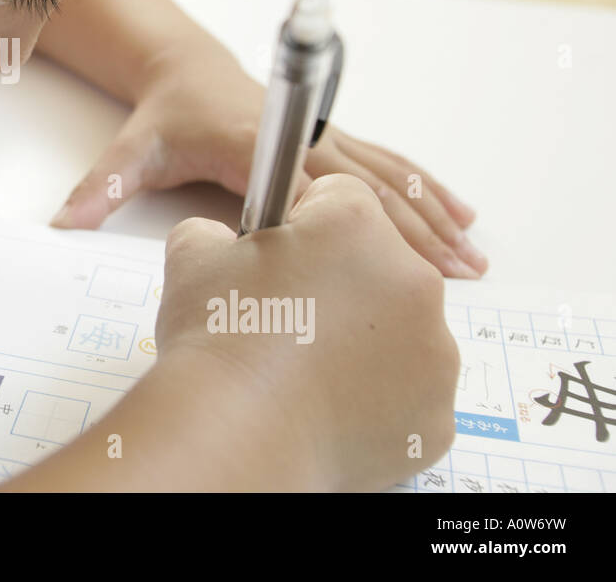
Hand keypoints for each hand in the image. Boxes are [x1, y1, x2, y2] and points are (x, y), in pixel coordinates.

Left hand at [49, 45, 486, 277]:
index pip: (306, 185)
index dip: (345, 219)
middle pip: (362, 186)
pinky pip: (386, 163)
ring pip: (385, 176)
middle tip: (450, 272)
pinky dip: (423, 188)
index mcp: (253, 141)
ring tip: (471, 252)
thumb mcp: (131, 148)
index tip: (383, 256)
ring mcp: (322, 136)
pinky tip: (458, 212)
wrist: (183, 69)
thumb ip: (100, 185)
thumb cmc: (163, 114)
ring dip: (429, 212)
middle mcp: (297, 136)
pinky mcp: (332, 139)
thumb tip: (63, 220)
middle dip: (409, 228)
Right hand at [152, 175, 460, 490]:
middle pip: (378, 266)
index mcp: (357, 225)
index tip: (278, 258)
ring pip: (401, 332)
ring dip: (363, 343)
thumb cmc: (217, 336)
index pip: (339, 199)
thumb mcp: (194, 253)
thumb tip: (223, 242)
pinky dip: (375, 401)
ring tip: (302, 369)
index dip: (302, 227)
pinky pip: (408, 396)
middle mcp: (413, 279)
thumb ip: (218, 231)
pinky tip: (325, 406)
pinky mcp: (435, 416)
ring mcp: (434, 352)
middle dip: (339, 285)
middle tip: (286, 319)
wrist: (233, 430)